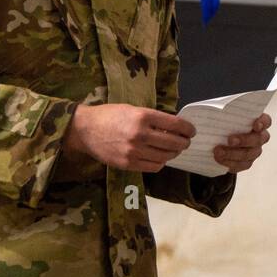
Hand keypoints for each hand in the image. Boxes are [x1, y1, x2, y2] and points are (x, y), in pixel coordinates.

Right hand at [64, 104, 194, 172]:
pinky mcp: (128, 164)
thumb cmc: (110, 115)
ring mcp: (134, 151)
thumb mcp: (133, 109)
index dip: (188, 129)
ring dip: (173, 154)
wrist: (85, 130)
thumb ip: (153, 118)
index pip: (175, 125)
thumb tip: (175, 127)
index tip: (191, 131)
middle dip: (184, 143)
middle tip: (185, 142)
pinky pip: (153, 167)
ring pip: (165, 157)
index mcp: (143, 116)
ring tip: (173, 150)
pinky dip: (161, 163)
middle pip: (173, 143)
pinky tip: (160, 157)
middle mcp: (140, 135)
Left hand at [213, 113, 270, 172]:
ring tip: (218, 152)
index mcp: (256, 121)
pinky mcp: (246, 162)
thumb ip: (217, 116)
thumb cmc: (220, 124)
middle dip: (244, 140)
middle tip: (230, 140)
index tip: (255, 125)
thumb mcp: (219, 117)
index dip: (262, 123)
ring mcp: (254, 150)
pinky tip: (219, 159)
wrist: (213, 141)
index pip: (266, 121)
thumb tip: (206, 123)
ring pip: (249, 154)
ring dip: (233, 153)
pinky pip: (242, 165)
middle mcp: (258, 136)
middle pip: (258, 139)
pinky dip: (230, 163)